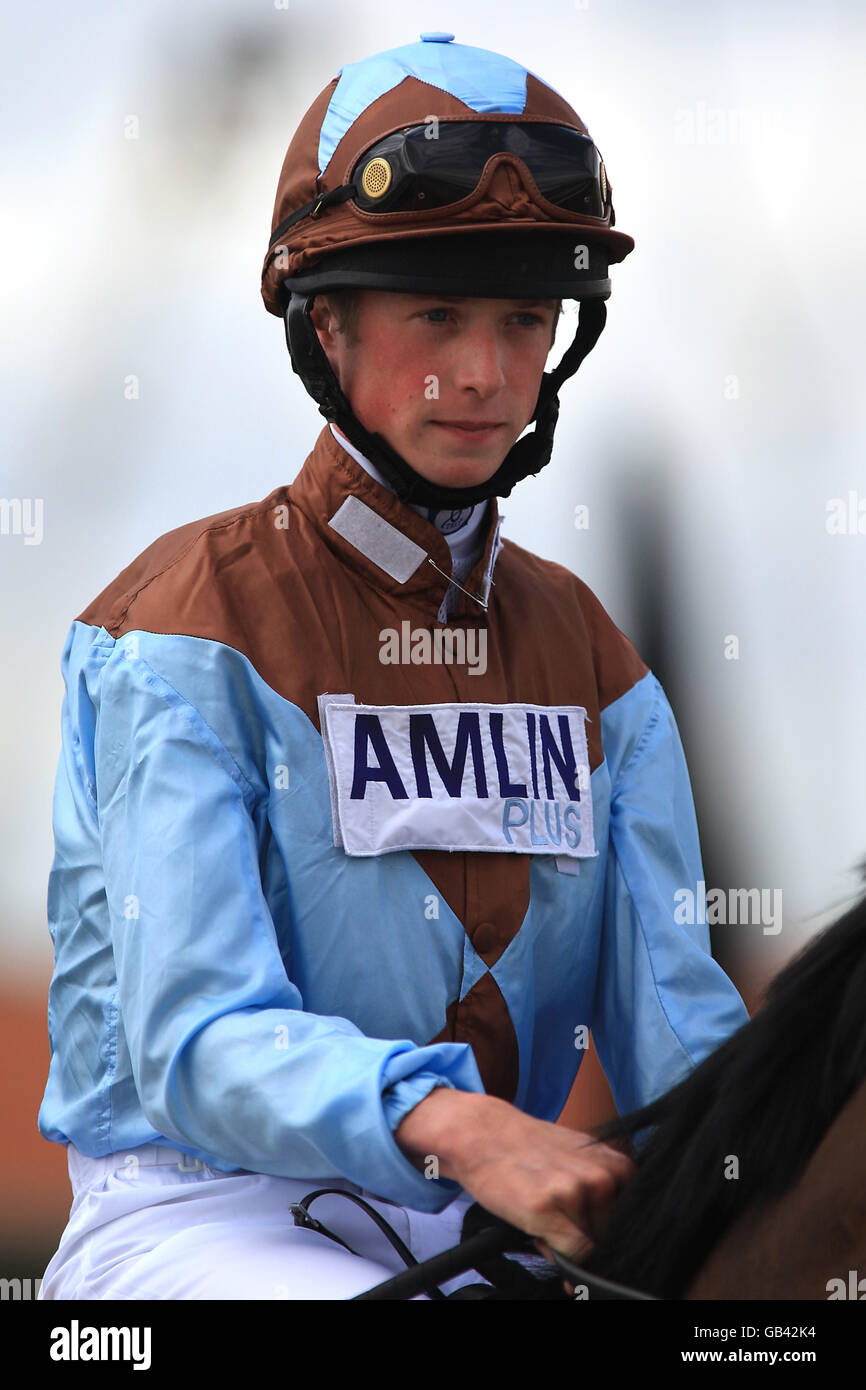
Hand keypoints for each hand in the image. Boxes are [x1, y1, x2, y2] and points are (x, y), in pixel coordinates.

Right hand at [395, 1090, 635, 1274]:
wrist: (484, 1132)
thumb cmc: (530, 1150)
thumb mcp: (580, 1160)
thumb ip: (604, 1194)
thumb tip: (616, 1248)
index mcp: (619, 1166)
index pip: (635, 1225)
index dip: (615, 1240)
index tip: (598, 1242)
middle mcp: (605, 1177)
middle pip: (614, 1239)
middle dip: (590, 1241)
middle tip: (561, 1224)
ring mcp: (578, 1192)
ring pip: (593, 1249)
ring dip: (570, 1247)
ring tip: (545, 1220)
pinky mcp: (549, 1208)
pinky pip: (574, 1256)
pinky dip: (564, 1262)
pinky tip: (541, 1237)